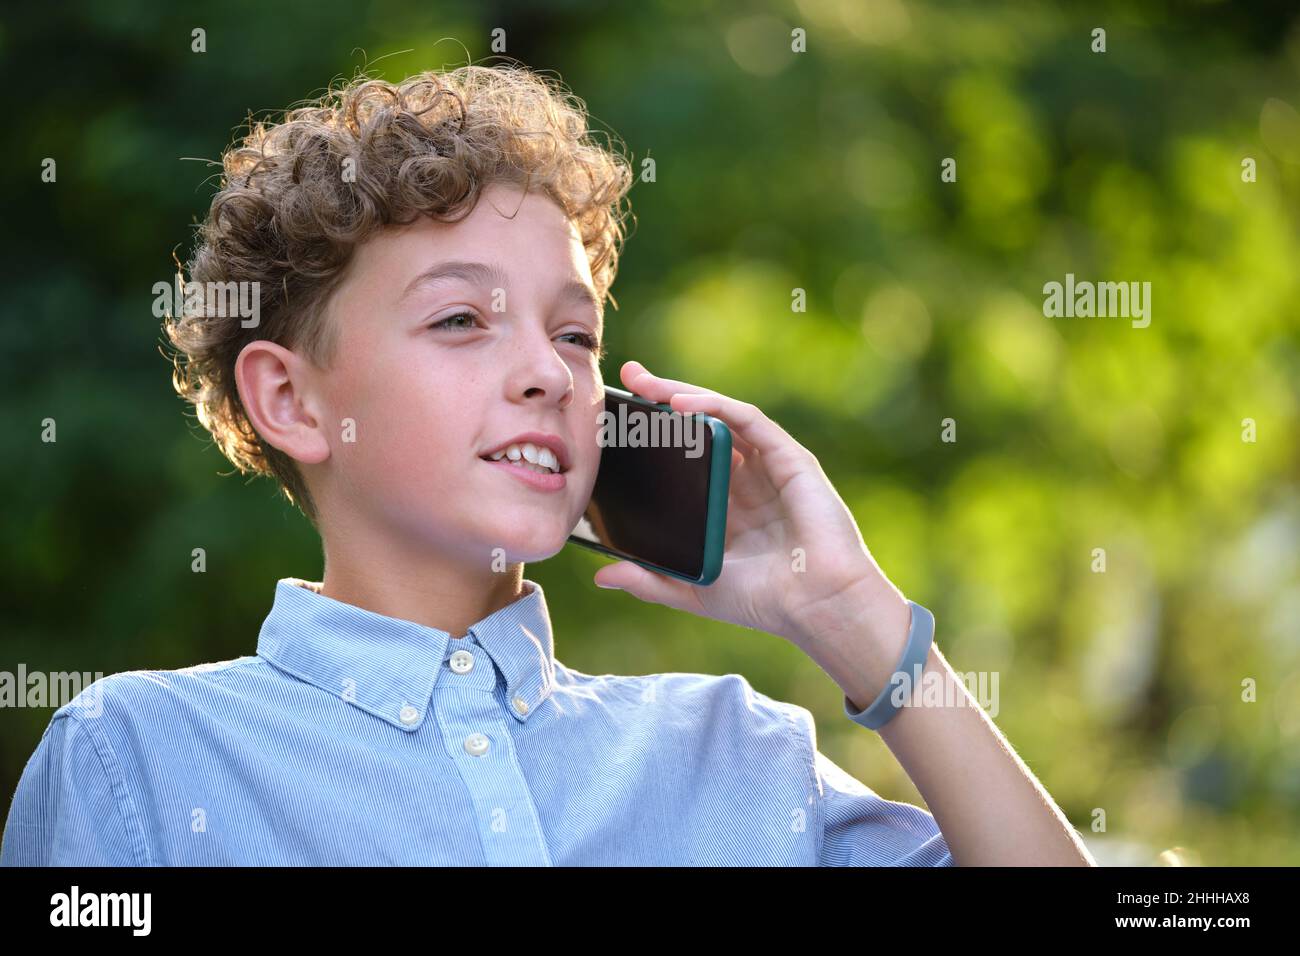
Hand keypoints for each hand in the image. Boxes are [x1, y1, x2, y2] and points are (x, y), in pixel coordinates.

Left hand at [591, 360, 906, 649]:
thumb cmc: (762, 601)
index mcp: (723, 504)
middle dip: (663, 397)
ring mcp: (768, 465)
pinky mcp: (789, 458)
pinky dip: (715, 406)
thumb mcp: (692, 590)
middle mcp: (745, 478)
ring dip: (683, 393)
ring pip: (721, 415)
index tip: (616, 418)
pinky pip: (748, 420)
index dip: (654, 433)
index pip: (683, 456)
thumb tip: (601, 577)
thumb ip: (649, 581)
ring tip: (645, 383)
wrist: (814, 606)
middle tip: (628, 376)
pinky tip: (682, 403)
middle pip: (699, 426)